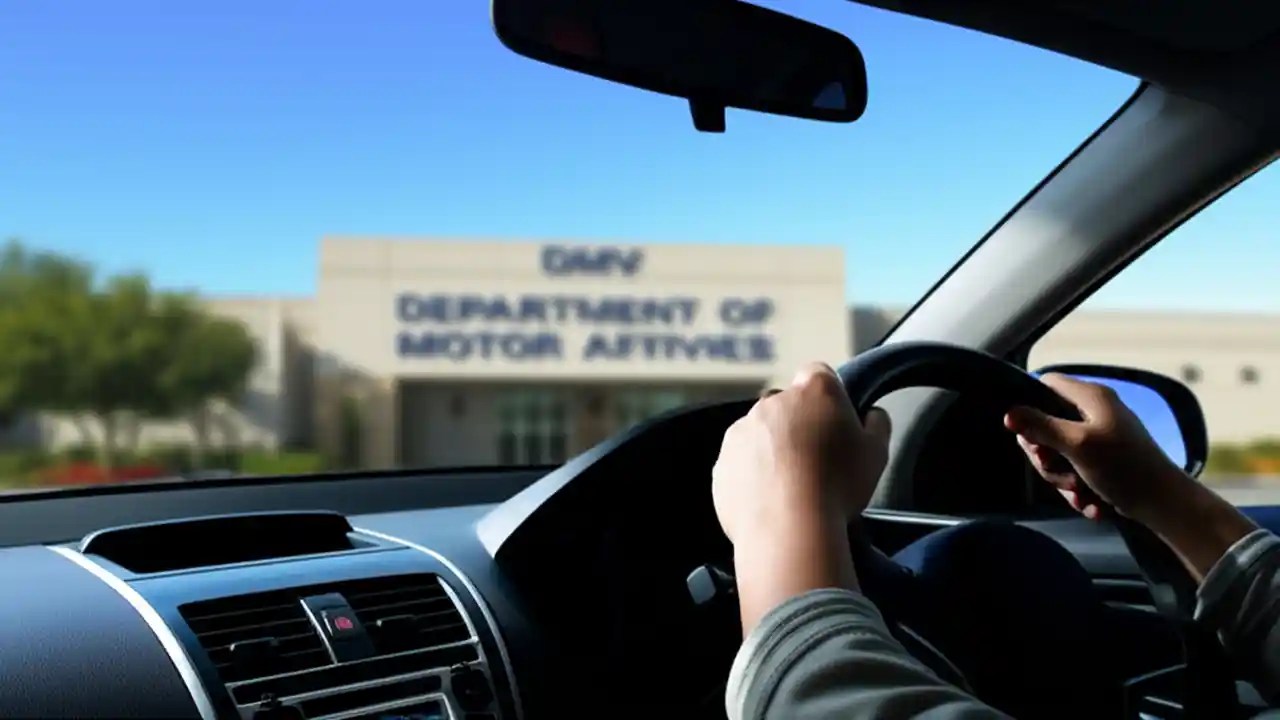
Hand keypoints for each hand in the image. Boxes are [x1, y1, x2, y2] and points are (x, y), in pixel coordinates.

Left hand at [713, 361, 890, 632]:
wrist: (789, 529)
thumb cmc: (839, 485)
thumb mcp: (877, 453)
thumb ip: (877, 424)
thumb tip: (871, 415)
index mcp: (812, 391)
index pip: (819, 374)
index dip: (828, 396)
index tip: (834, 422)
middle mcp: (771, 402)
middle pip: (786, 404)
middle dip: (797, 423)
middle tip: (815, 460)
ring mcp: (740, 432)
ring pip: (758, 434)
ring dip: (771, 450)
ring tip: (790, 487)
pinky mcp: (721, 464)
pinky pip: (738, 464)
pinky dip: (750, 476)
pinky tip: (769, 502)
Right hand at [1003, 373, 1190, 525]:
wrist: (1164, 504)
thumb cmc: (1123, 467)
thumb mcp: (1077, 444)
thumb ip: (1041, 426)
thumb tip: (1009, 413)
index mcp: (1091, 397)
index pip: (1046, 384)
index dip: (1030, 405)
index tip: (1028, 433)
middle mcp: (1094, 412)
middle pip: (1046, 425)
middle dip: (1047, 456)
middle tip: (1056, 470)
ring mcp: (1099, 438)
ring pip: (1058, 454)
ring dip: (1062, 478)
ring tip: (1079, 493)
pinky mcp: (1103, 462)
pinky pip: (1075, 471)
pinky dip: (1078, 489)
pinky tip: (1089, 503)